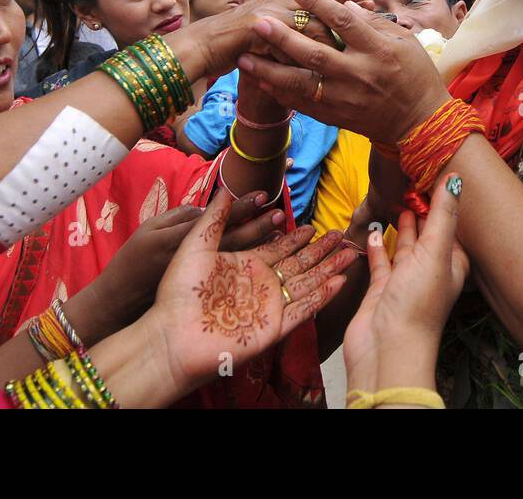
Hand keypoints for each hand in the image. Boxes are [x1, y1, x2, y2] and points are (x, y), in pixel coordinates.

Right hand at [88, 191, 286, 331]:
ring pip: (236, 259)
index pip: (218, 219)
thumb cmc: (133, 259)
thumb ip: (180, 216)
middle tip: (281, 213)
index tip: (261, 194)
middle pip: (234, 239)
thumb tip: (208, 209)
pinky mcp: (202, 293)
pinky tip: (266, 260)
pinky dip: (249, 266)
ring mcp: (200, 279)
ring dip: (260, 245)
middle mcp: (194, 259)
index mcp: (180, 239)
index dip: (241, 206)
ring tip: (281, 232)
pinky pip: (231, 276)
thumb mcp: (150, 229)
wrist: (121, 301)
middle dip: (260, 225)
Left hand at [138, 188, 355, 396]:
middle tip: (341, 236)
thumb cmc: (179, 292)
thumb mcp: (195, 245)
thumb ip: (215, 218)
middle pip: (299, 264)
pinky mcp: (274, 328)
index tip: (314, 226)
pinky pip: (303, 309)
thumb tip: (225, 188)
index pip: (279, 248)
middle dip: (321, 251)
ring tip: (350, 255)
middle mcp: (261, 285)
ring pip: (307, 283)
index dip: (296, 237)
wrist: (173, 335)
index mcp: (245, 265)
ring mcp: (269, 307)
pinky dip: (322, 296)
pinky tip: (339, 282)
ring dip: (329, 269)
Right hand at [170, 0, 365, 82]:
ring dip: (335, 17)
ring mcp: (267, 12)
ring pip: (308, 12)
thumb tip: (312, 41)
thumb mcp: (267, 44)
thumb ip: (288, 39)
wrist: (201, 51)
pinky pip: (289, 32)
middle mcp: (275, 2)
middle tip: (370, 0)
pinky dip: (309, 39)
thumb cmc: (234, 48)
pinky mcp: (258, 26)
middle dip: (344, 0)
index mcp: (279, 4)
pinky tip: (331, 45)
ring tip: (359, 19)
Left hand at [237, 0, 449, 145]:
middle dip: (283, 37)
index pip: (344, 23)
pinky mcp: (336, 117)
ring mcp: (345, 98)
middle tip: (258, 21)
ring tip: (244, 57)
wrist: (420, 122)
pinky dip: (279, 93)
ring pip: (301, 84)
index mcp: (377, 50)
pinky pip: (303, 104)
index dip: (319, 4)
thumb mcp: (404, 42)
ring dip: (270, 71)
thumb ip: (373, 23)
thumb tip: (344, 4)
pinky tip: (260, 81)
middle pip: (315, 53)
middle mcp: (358, 74)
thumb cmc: (415, 74)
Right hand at [344, 174, 467, 397]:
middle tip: (413, 180)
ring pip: (405, 244)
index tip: (435, 172)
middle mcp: (431, 269)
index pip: (450, 223)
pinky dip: (378, 244)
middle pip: (428, 232)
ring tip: (396, 200)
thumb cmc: (417, 305)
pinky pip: (382, 259)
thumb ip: (443, 215)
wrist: (387, 349)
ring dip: (401, 225)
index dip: (444, 199)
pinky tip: (374, 229)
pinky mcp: (383, 287)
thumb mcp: (435, 253)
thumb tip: (456, 178)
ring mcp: (406, 279)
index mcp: (451, 262)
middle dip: (422, 209)